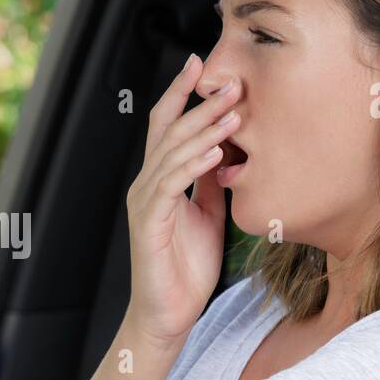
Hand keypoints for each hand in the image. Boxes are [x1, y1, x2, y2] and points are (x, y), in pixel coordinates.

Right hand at [124, 54, 241, 347]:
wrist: (167, 315)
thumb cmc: (185, 269)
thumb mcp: (209, 216)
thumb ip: (211, 183)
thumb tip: (227, 150)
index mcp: (160, 180)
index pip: (167, 125)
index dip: (183, 93)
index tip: (203, 64)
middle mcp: (147, 184)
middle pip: (169, 130)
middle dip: (201, 102)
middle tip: (231, 79)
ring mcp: (146, 202)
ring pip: (171, 152)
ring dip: (203, 129)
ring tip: (233, 109)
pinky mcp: (149, 222)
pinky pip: (171, 186)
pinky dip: (192, 165)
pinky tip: (215, 152)